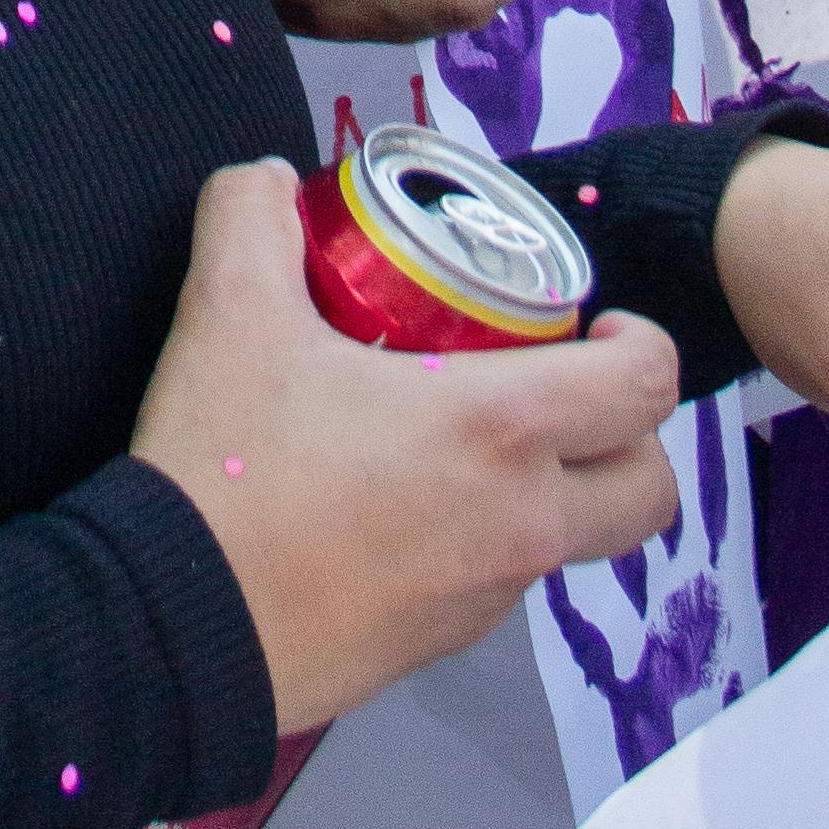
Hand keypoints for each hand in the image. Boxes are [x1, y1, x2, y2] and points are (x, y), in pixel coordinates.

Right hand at [133, 162, 680, 732]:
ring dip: (548, 484)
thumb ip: (253, 215)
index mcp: (498, 430)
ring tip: (453, 433)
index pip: (645, 387)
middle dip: (627, 431)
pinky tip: (394, 496)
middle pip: (647, 487)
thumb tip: (271, 182)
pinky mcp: (444, 645)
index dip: (643, 342)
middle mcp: (521, 521)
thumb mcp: (228, 309)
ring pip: (574, 536)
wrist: (181, 628)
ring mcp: (489, 595)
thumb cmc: (230, 469)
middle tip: (556, 383)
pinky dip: (481, 534)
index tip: (594, 322)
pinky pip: (500, 578)